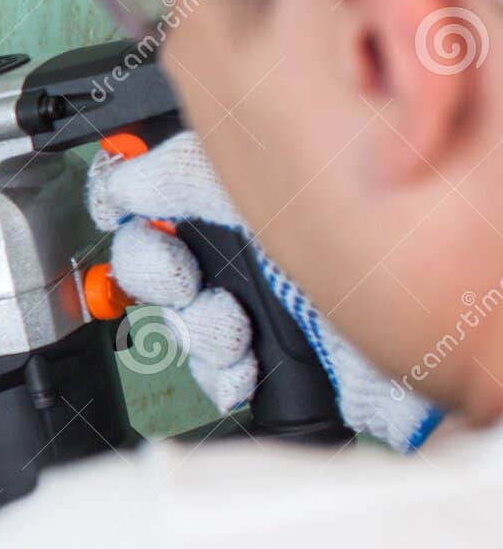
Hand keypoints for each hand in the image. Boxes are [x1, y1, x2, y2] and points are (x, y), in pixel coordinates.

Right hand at [88, 130, 441, 451]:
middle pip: (154, 255)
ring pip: (178, 319)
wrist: (433, 334)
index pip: (158, 182)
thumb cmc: (378, 240)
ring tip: (232, 327)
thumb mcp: (267, 189)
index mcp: (242, 192)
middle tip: (180, 274)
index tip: (115, 204)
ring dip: (196, 327)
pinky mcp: (276, 362)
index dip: (122, 192)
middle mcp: (246, 248)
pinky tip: (246, 362)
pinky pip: (215, 373)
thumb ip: (189, 175)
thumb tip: (124, 175)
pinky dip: (222, 373)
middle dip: (154, 269)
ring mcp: (258, 306)